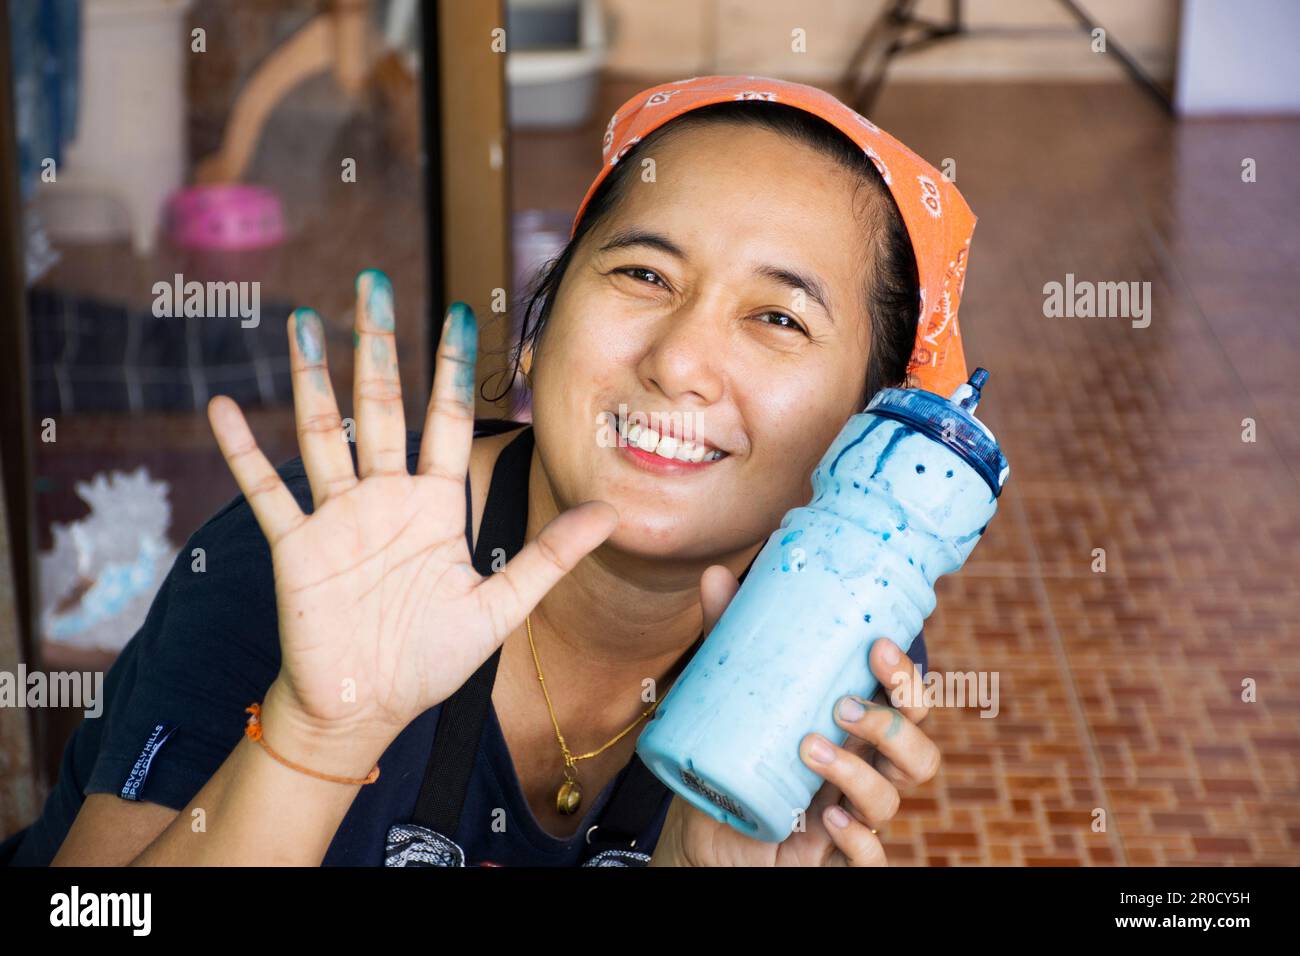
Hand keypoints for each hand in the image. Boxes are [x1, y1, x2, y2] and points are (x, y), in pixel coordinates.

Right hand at [206, 271, 617, 753]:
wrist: (368, 709)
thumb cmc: (430, 659)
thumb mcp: (500, 605)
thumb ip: (550, 557)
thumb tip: (611, 513)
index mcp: (433, 506)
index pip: (444, 419)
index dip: (450, 367)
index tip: (461, 311)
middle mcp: (385, 498)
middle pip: (380, 405)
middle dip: (377, 345)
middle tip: (373, 282)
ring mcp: (338, 518)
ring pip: (323, 432)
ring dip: (311, 378)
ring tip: (302, 321)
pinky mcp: (298, 546)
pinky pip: (268, 491)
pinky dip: (243, 452)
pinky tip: (223, 406)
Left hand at [650, 565, 940, 865]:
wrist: (703, 832)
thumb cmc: (733, 757)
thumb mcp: (730, 697)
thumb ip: (730, 640)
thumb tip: (718, 575)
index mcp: (854, 731)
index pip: (906, 705)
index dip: (907, 678)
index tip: (877, 645)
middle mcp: (863, 772)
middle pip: (920, 753)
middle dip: (893, 724)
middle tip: (842, 704)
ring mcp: (851, 817)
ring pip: (893, 801)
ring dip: (860, 772)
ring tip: (810, 747)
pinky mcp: (829, 856)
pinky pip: (871, 859)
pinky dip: (857, 839)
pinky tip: (825, 815)